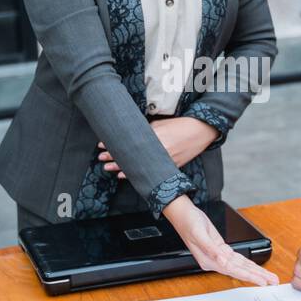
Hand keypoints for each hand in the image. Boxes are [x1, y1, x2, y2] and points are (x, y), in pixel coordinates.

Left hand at [97, 117, 217, 179]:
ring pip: (138, 166)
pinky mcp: (171, 167)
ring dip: (121, 167)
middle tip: (101, 158)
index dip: (114, 145)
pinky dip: (136, 175)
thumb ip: (146, 130)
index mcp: (155, 135)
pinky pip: (151, 173)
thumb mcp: (160, 123)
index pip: (129, 142)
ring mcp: (165, 160)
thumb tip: (130, 133)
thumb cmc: (179, 125)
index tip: (102, 145)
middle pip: (131, 156)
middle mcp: (158, 149)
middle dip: (114, 157)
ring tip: (108, 168)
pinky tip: (124, 176)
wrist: (200, 131)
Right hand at [164, 195, 278, 286]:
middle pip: (240, 270)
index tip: (262, 281)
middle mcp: (215, 261)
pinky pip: (238, 259)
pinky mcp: (221, 249)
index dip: (249, 276)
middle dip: (257, 276)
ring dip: (256, 271)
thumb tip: (223, 261)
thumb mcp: (200, 235)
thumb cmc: (188, 223)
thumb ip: (212, 250)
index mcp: (209, 260)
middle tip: (273, 281)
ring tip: (269, 277)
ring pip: (241, 266)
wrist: (184, 214)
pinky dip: (248, 263)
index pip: (234, 270)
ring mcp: (218, 256)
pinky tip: (256, 268)